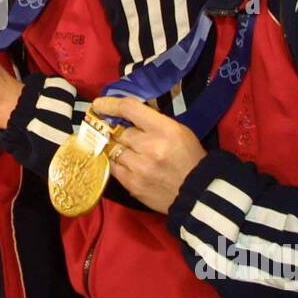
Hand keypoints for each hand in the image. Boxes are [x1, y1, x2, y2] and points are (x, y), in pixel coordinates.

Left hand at [89, 96, 206, 214]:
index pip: (129, 109)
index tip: (99, 104)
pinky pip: (113, 168)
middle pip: (118, 132)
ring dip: (115, 148)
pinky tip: (124, 163)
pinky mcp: (132, 186)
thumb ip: (152, 122)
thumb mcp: (178, 130)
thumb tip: (125, 116)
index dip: (110, 104)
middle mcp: (149, 147)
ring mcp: (139, 168)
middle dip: (116, 132)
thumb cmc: (190, 158)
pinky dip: (116, 164)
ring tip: (123, 149)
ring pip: (112, 150)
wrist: (198, 193)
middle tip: (117, 133)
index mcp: (164, 129)